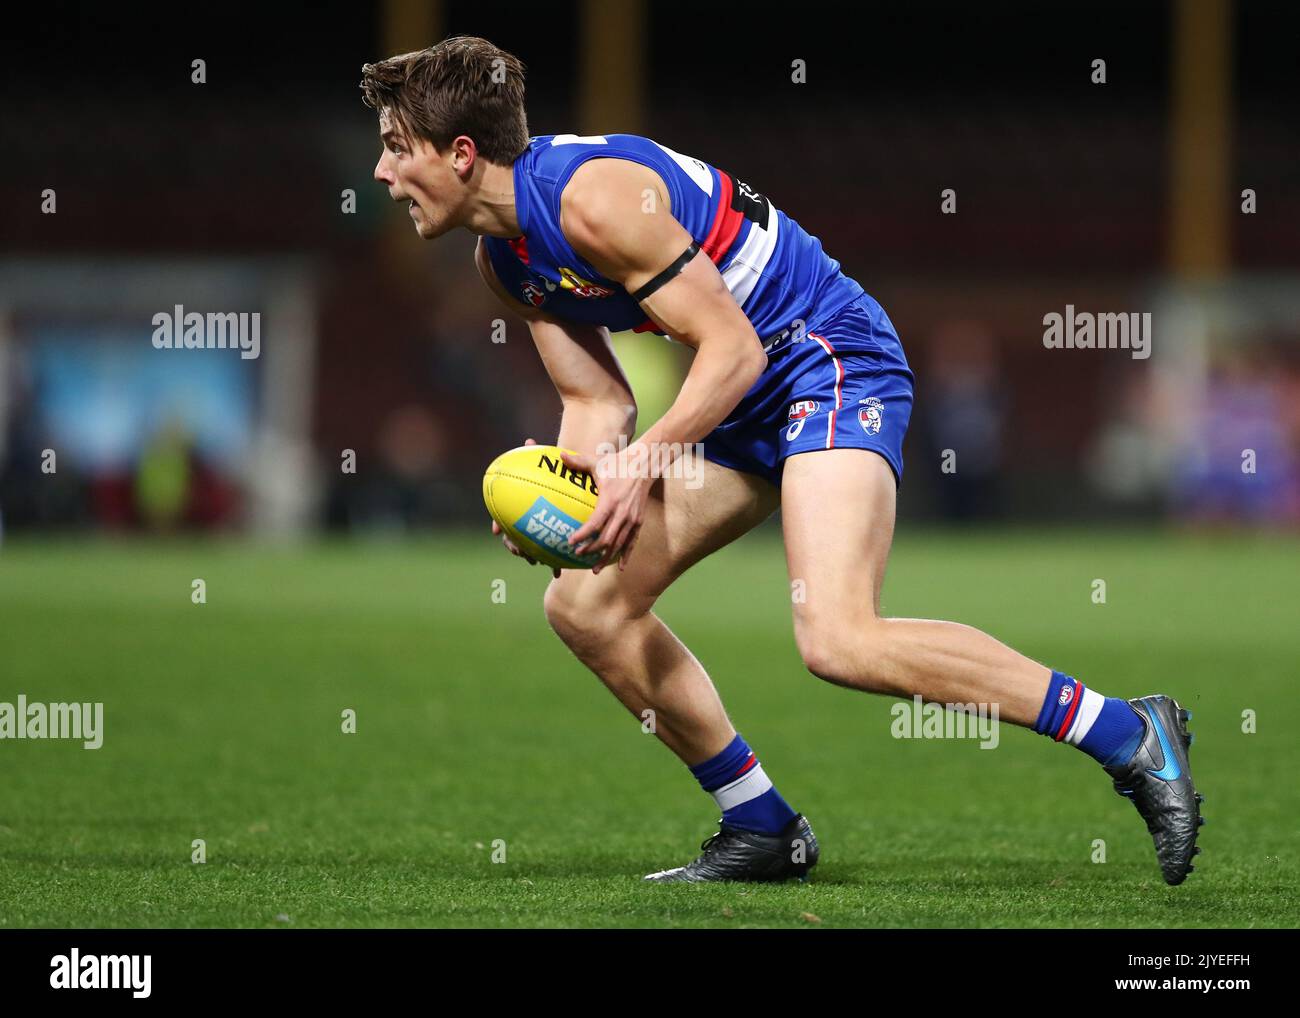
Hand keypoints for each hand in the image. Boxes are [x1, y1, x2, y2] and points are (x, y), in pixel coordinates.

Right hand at [491, 438, 560, 577]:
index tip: (498, 531)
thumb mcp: (550, 465)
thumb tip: (529, 440)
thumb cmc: (558, 475)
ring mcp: (539, 534)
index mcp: (521, 508)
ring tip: (539, 564)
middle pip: (514, 539)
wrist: (572, 488)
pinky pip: (552, 557)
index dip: (501, 526)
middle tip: (521, 551)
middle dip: (516, 547)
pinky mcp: (553, 543)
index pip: (505, 519)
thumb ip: (538, 454)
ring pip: (532, 551)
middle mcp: (526, 524)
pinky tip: (561, 572)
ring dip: (535, 559)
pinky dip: (555, 565)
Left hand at [562, 444, 652, 573]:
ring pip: (619, 544)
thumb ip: (578, 462)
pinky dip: (626, 555)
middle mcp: (622, 513)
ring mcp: (632, 519)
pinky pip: (631, 542)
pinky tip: (621, 567)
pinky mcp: (639, 521)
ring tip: (595, 569)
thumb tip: (560, 455)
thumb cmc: (618, 463)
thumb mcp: (597, 462)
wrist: (645, 465)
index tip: (571, 542)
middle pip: (607, 539)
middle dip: (592, 550)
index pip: (595, 523)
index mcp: (610, 501)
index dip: (583, 535)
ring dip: (607, 557)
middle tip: (578, 555)